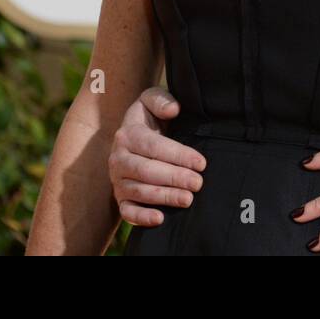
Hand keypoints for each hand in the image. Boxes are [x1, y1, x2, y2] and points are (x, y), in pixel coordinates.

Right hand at [109, 86, 206, 225]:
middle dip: (175, 178)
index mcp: (127, 134)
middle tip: (198, 183)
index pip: (154, 146)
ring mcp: (118, 180)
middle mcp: (118, 159)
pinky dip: (141, 217)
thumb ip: (161, 100)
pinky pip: (127, 211)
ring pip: (139, 192)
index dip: (178, 155)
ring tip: (188, 199)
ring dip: (164, 197)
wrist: (134, 136)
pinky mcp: (120, 198)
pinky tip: (160, 219)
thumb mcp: (152, 100)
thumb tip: (173, 109)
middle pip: (147, 171)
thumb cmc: (149, 118)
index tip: (201, 163)